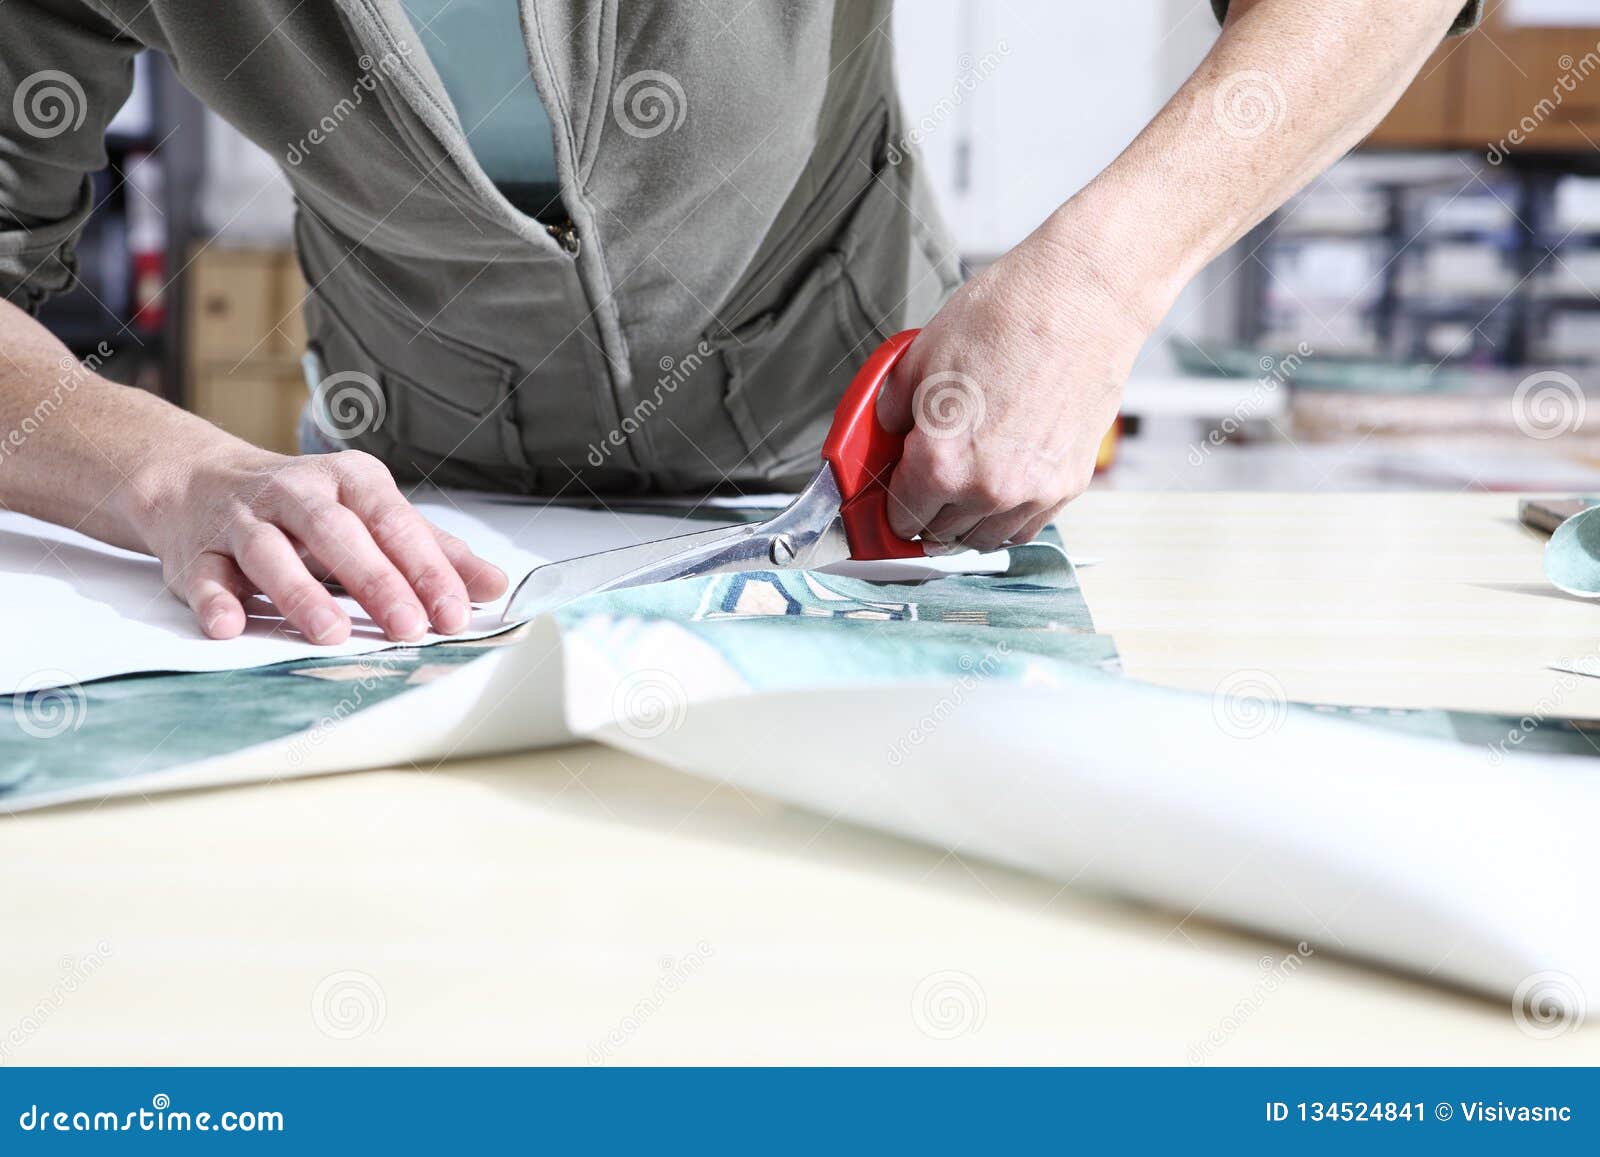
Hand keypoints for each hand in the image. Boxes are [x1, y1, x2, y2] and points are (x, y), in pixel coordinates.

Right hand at [131, 438, 506, 642]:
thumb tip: (494, 586)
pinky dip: (214, 600)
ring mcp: (241, 520)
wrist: (198, 479)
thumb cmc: (308, 508)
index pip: (394, 523)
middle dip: (375, 580)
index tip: (453, 613)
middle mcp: (295, 493)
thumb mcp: (374, 517)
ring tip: (333, 634)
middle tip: (407, 627)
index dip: (426, 568)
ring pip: (269, 552)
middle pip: (336, 533)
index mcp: (350, 481)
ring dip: (299, 593)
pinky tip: (230, 626)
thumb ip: (433, 552)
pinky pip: (204, 575)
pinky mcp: (195, 552)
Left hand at [876, 222, 1152, 552]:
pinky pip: (1028, 526)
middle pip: (941, 533)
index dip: (893, 503)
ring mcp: (1032, 491)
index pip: (902, 516)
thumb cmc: (1008, 315)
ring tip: (963, 489)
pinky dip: (1009, 518)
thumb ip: (894, 403)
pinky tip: (1001, 489)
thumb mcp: (922, 354)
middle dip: (927, 510)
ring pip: (985, 539)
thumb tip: (886, 426)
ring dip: (967, 522)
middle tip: (927, 484)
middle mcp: (986, 489)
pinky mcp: (1069, 483)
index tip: (895, 494)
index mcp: (940, 462)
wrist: (1083, 299)